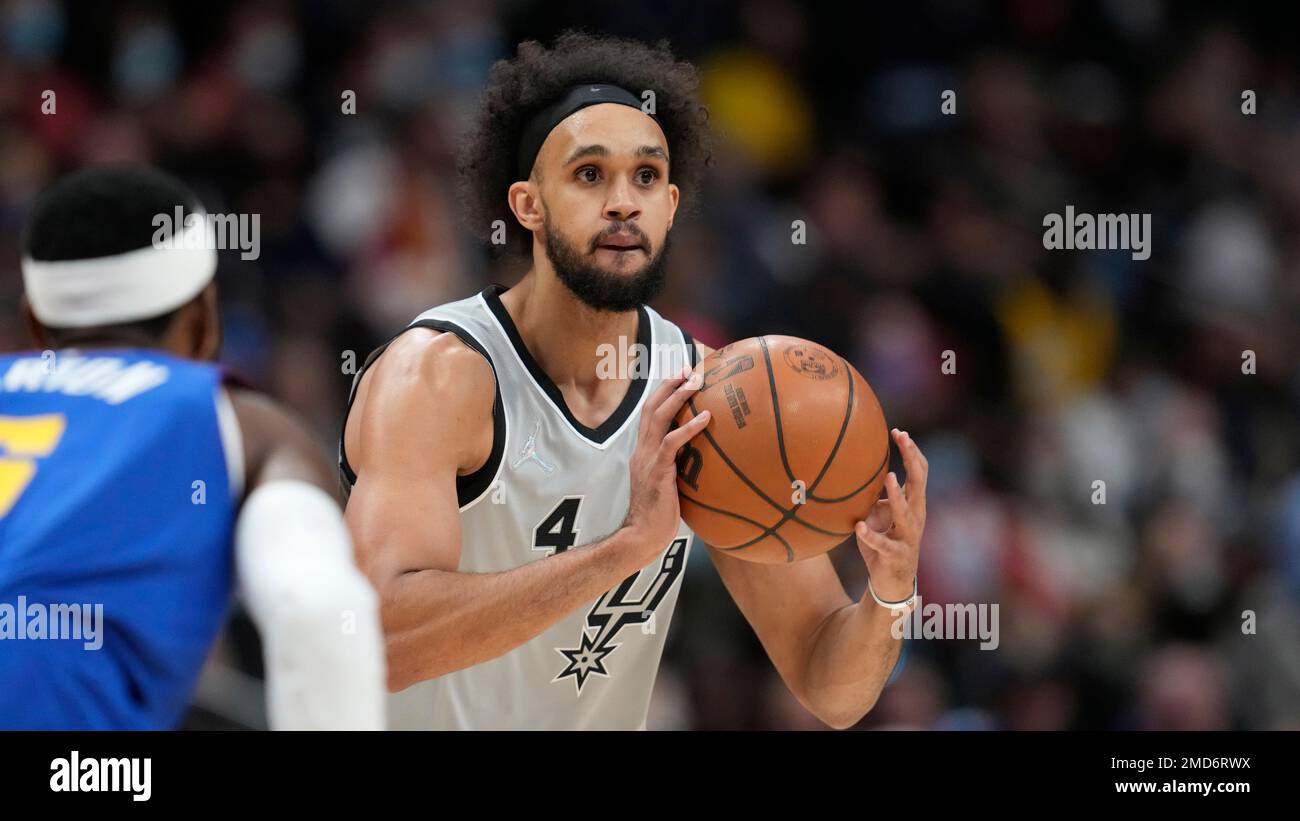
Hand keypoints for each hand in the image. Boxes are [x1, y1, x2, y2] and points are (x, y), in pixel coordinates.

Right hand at [622, 365, 709, 559]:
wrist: (642, 536)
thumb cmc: (659, 516)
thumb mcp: (668, 485)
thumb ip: (678, 467)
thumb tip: (702, 460)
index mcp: (643, 452)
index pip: (651, 415)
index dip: (664, 393)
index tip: (681, 376)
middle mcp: (642, 450)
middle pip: (652, 407)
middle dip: (669, 384)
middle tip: (688, 368)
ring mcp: (647, 459)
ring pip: (659, 418)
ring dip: (678, 397)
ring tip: (696, 382)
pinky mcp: (657, 471)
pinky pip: (672, 444)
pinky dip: (689, 428)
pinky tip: (706, 418)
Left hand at [854, 428, 927, 602]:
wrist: (891, 583)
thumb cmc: (882, 544)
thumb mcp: (877, 515)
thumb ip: (872, 495)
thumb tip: (850, 469)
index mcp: (913, 505)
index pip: (919, 472)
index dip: (912, 451)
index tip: (898, 432)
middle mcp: (916, 517)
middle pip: (919, 483)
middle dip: (912, 459)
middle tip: (903, 438)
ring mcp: (908, 537)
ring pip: (906, 513)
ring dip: (897, 495)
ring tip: (888, 477)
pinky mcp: (896, 556)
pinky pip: (883, 544)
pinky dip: (871, 536)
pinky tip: (859, 527)